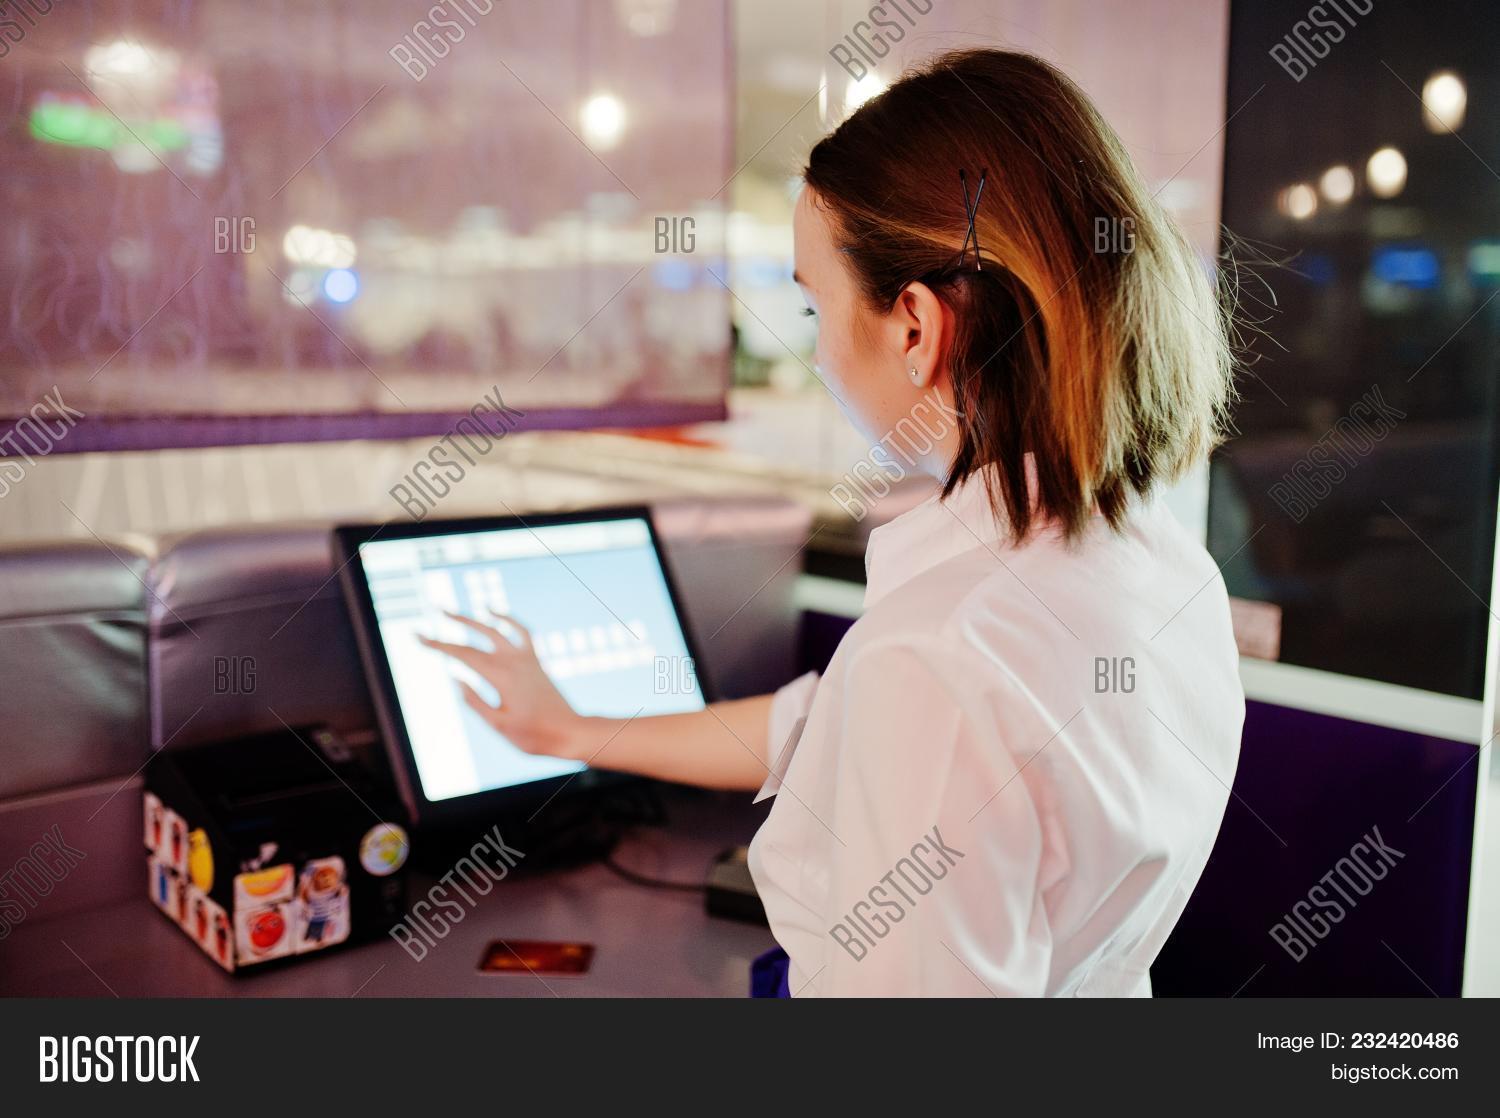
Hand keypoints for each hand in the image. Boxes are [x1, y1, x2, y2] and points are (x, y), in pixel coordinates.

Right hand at [417, 611, 585, 758]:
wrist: (570, 732)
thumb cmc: (534, 735)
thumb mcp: (498, 725)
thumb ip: (475, 702)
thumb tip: (457, 678)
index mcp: (500, 677)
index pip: (462, 655)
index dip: (438, 645)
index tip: (418, 637)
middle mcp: (513, 661)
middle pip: (474, 639)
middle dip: (448, 631)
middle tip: (426, 623)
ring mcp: (526, 658)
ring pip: (495, 629)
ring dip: (472, 619)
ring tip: (452, 612)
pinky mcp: (535, 661)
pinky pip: (522, 632)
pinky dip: (508, 619)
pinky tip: (494, 614)